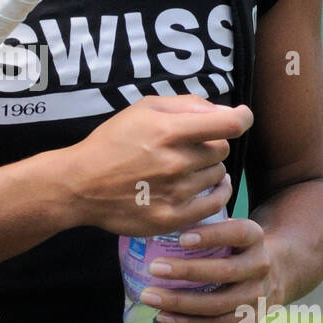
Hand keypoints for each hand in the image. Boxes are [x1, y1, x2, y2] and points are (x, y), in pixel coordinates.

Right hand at [61, 94, 253, 236]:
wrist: (80, 184)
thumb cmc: (112, 142)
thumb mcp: (143, 108)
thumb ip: (186, 104)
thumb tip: (225, 110)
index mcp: (169, 131)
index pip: (228, 124)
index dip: (242, 118)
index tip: (240, 119)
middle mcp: (176, 162)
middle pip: (222, 149)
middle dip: (211, 144)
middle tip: (188, 148)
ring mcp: (175, 193)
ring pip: (218, 175)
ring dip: (208, 169)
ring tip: (184, 168)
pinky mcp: (173, 218)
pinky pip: (215, 204)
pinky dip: (216, 193)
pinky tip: (206, 187)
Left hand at [136, 215, 281, 322]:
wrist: (272, 274)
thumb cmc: (234, 246)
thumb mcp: (230, 229)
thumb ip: (205, 225)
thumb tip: (158, 222)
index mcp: (255, 237)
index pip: (238, 233)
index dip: (212, 236)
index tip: (181, 238)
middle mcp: (260, 266)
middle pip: (225, 272)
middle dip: (187, 271)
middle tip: (154, 268)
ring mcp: (256, 296)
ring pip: (217, 304)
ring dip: (180, 302)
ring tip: (149, 296)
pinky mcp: (247, 319)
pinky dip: (186, 322)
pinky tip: (162, 315)